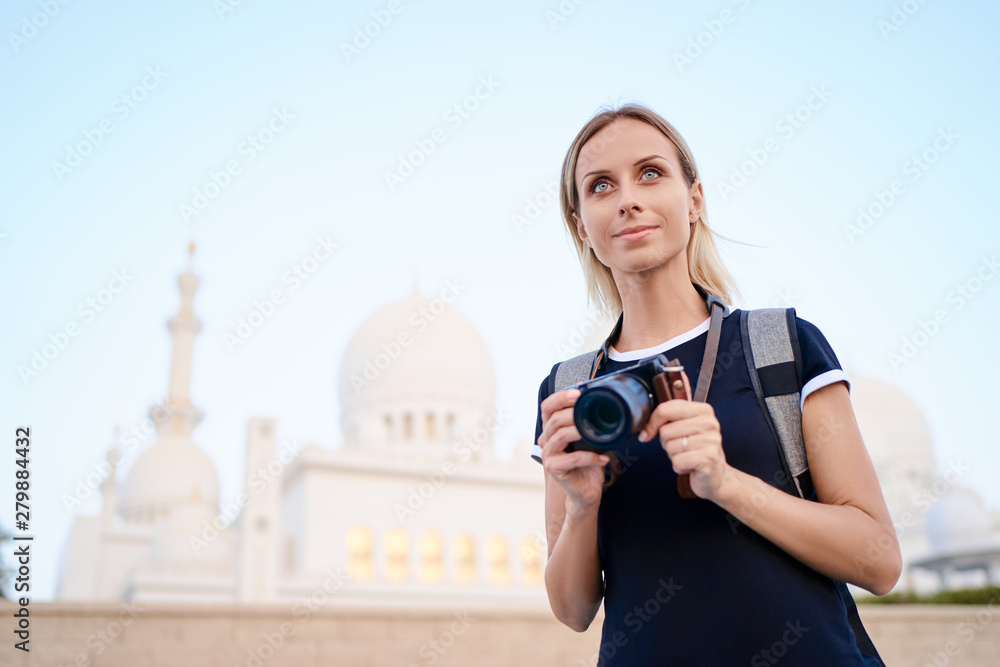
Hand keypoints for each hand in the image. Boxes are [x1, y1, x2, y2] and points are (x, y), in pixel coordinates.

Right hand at [539, 388, 609, 516]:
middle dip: (572, 413)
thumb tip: (602, 398)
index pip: (548, 406)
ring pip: (560, 436)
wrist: (587, 490)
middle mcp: (546, 439)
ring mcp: (548, 454)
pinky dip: (591, 457)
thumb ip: (590, 421)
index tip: (578, 392)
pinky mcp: (553, 469)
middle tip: (590, 411)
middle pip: (554, 419)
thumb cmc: (589, 462)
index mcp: (552, 428)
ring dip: (579, 432)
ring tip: (596, 434)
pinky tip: (604, 458)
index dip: (560, 397)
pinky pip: (573, 458)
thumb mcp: (590, 438)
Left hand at [637, 371, 732, 501]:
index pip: (666, 409)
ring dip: (673, 455)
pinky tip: (690, 465)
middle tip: (680, 446)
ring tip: (687, 455)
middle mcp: (709, 422)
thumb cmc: (696, 448)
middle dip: (666, 443)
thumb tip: (650, 409)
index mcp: (703, 410)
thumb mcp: (685, 426)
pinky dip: (679, 467)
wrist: (716, 476)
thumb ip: (670, 413)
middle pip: (665, 431)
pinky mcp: (708, 459)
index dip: (652, 423)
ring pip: (670, 447)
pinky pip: (677, 462)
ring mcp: (711, 441)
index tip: (649, 432)